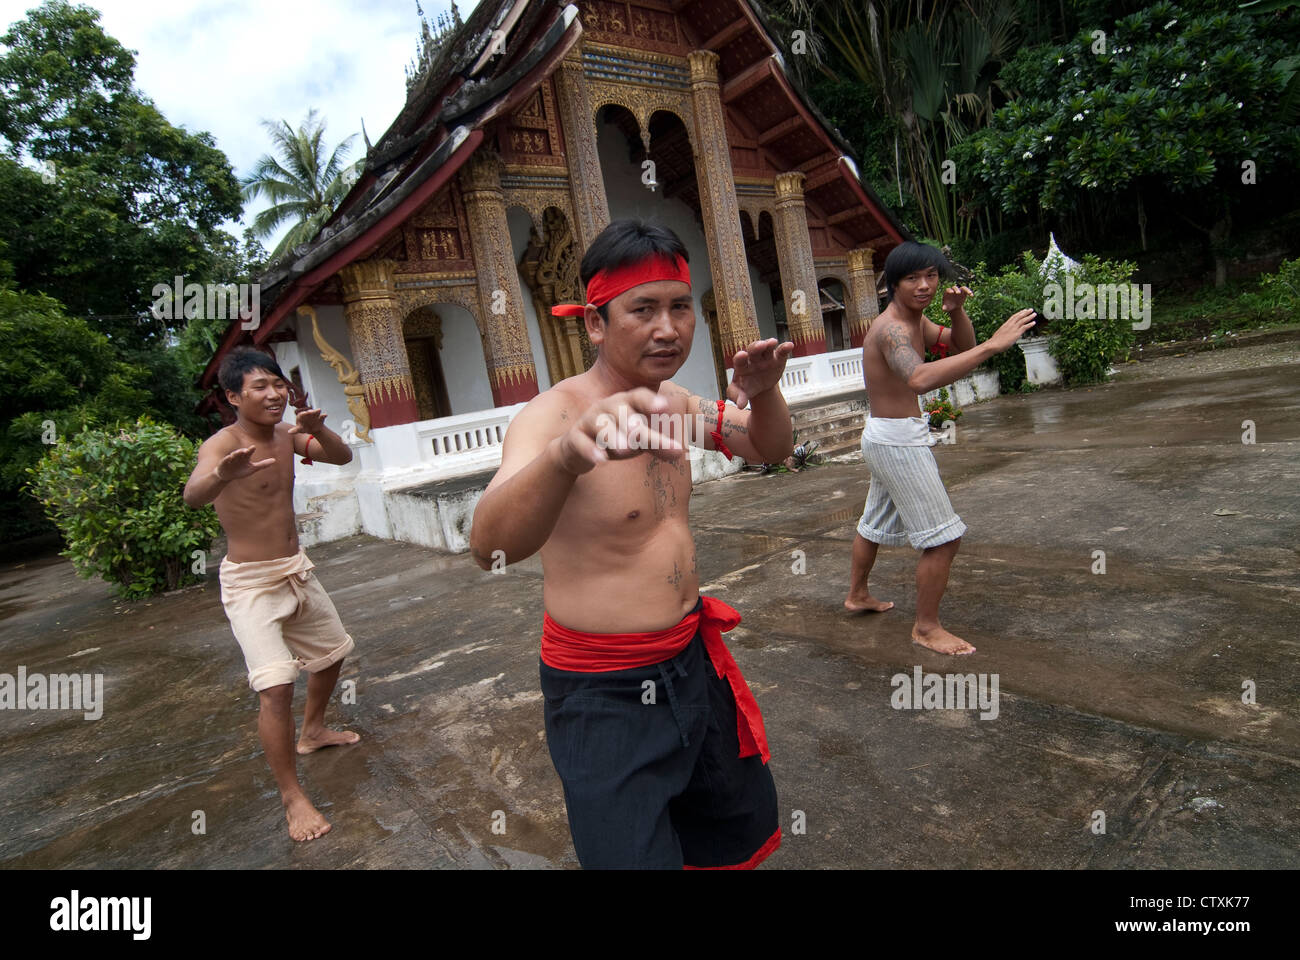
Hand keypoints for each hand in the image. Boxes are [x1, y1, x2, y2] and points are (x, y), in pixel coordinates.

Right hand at [215, 446, 275, 481]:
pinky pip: (226, 460)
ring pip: (234, 455)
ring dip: (235, 453)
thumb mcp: (253, 469)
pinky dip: (227, 459)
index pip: (249, 452)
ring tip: (238, 453)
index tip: (253, 447)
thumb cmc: (241, 471)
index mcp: (245, 456)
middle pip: (241, 452)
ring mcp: (231, 459)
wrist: (228, 476)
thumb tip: (275, 460)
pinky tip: (229, 457)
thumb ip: (263, 464)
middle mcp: (238, 456)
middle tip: (246, 450)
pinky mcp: (224, 463)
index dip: (251, 450)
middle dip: (243, 451)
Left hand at [289, 407, 326, 434]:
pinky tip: (325, 415)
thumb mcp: (299, 429)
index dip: (303, 414)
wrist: (312, 429)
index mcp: (301, 416)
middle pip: (309, 412)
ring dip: (317, 411)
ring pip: (316, 412)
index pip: (301, 414)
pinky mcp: (320, 417)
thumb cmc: (304, 428)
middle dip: (310, 411)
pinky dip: (324, 415)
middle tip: (311, 411)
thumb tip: (289, 432)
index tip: (304, 413)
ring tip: (319, 410)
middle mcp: (308, 414)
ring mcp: (314, 415)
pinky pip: (322, 416)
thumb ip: (295, 430)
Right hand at [554, 388, 683, 474]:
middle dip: (630, 420)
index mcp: (626, 403)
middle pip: (619, 410)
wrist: (577, 449)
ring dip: (612, 436)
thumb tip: (680, 451)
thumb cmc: (615, 438)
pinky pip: (581, 442)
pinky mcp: (575, 438)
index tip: (663, 406)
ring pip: (600, 425)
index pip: (639, 396)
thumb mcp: (637, 441)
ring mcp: (589, 421)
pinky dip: (591, 450)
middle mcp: (607, 407)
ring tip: (625, 449)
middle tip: (640, 432)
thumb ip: (657, 444)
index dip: (650, 401)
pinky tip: (600, 460)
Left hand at [728, 338, 794, 408]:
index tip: (741, 355)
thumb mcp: (741, 393)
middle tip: (760, 345)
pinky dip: (785, 348)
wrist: (760, 384)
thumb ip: (738, 397)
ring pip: (767, 348)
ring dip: (769, 344)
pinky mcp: (778, 358)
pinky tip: (790, 345)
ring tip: (773, 342)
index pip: (739, 360)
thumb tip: (740, 405)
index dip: (740, 357)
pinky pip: (781, 351)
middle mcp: (753, 358)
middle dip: (756, 347)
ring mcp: (765, 357)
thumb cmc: (747, 386)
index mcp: (742, 366)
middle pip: (753, 350)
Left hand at [942, 285, 971, 314]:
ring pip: (963, 287)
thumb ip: (944, 308)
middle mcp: (953, 290)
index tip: (951, 293)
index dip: (949, 290)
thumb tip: (943, 309)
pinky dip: (969, 292)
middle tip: (958, 293)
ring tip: (969, 293)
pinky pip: (967, 290)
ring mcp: (959, 290)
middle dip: (956, 290)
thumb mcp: (946, 308)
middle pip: (955, 287)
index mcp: (947, 292)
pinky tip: (972, 296)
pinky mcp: (964, 292)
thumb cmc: (949, 306)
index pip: (948, 289)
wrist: (954, 307)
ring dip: (966, 289)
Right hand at [988, 309, 1037, 351]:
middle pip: (1019, 316)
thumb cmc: (995, 342)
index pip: (1013, 317)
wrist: (993, 345)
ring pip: (1023, 320)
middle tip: (1031, 309)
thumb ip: (1004, 333)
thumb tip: (1006, 335)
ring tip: (1034, 314)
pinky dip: (1029, 324)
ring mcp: (1013, 329)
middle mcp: (1010, 325)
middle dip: (1025, 312)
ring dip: (1029, 316)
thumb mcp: (1000, 335)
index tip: (1023, 310)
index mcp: (1005, 325)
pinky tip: (1034, 322)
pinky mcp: (1016, 333)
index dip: (1019, 313)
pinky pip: (1024, 327)